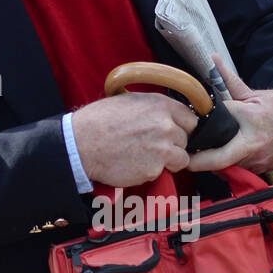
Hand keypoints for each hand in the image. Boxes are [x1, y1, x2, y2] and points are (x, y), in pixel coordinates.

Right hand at [71, 92, 197, 187]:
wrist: (82, 144)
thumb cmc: (98, 121)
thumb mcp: (128, 101)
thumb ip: (152, 107)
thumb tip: (165, 114)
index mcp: (160, 105)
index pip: (190, 118)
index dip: (183, 127)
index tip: (177, 133)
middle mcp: (165, 125)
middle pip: (186, 139)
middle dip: (174, 144)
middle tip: (155, 146)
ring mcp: (162, 148)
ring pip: (181, 158)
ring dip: (169, 160)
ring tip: (148, 157)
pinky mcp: (155, 169)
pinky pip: (164, 172)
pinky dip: (153, 171)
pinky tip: (137, 164)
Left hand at [187, 56, 272, 174]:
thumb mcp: (255, 93)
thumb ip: (230, 80)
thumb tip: (213, 59)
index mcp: (251, 118)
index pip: (218, 121)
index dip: (201, 124)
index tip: (186, 127)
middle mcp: (254, 142)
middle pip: (219, 159)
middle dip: (198, 162)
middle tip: (183, 158)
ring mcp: (258, 160)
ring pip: (226, 167)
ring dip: (212, 163)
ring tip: (199, 155)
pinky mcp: (261, 169)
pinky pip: (237, 170)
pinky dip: (226, 165)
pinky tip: (220, 157)